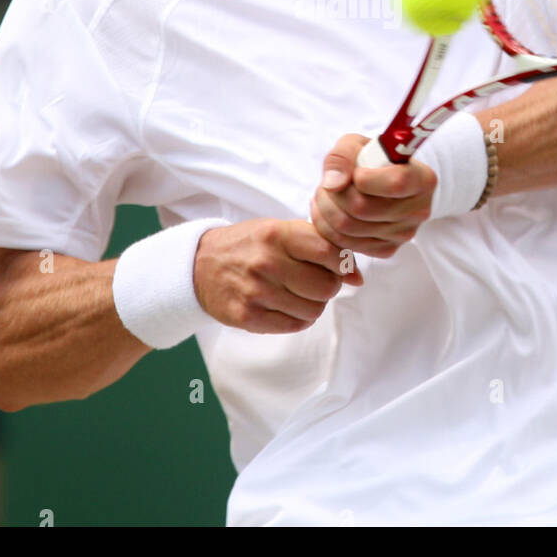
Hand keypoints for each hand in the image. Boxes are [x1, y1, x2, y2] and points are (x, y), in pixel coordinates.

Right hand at [193, 218, 362, 333]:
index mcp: (277, 233)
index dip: (341, 262)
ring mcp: (255, 291)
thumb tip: (357, 277)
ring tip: (298, 293)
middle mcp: (266, 262)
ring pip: (313, 310)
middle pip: (326, 287)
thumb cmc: (249, 244)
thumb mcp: (280, 231)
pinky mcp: (247, 316)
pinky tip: (286, 305)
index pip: (330, 252)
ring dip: (314, 304)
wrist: (198, 265)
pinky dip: (298, 318)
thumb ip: (320, 246)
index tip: (336, 265)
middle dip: (329, 287)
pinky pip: (294, 325)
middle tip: (316, 281)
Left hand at [310, 133, 436, 260]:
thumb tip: (333, 184)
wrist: (380, 182)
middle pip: (363, 208)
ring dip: (325, 210)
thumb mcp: (358, 145)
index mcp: (422, 180)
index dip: (364, 178)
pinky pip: (346, 244)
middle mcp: (419, 210)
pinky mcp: (387, 249)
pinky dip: (328, 228)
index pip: (395, 183)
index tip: (355, 173)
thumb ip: (343, 156)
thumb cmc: (372, 160)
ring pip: (349, 228)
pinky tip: (330, 212)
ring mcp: (404, 234)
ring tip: (325, 196)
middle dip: (334, 194)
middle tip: (325, 184)